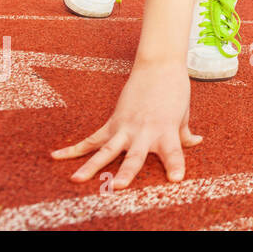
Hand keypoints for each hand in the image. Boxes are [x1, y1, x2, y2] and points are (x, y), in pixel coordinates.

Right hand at [50, 61, 201, 187]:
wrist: (159, 65)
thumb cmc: (175, 90)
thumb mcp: (183, 113)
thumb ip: (184, 132)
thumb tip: (195, 142)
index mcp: (167, 131)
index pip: (174, 153)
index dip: (175, 166)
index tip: (176, 179)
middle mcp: (145, 132)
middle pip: (134, 156)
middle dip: (126, 172)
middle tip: (117, 186)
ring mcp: (126, 127)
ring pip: (107, 150)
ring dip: (92, 166)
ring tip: (77, 179)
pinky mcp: (113, 122)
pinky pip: (92, 139)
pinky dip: (74, 149)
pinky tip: (56, 156)